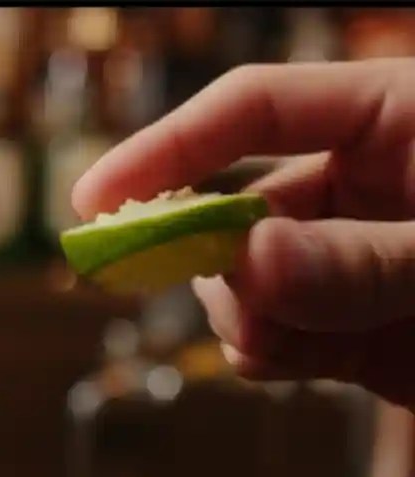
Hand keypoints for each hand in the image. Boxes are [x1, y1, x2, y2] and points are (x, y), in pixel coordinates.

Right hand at [73, 59, 414, 407]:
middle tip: (190, 291)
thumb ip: (361, 259)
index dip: (170, 146)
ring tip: (298, 343)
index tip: (95, 199)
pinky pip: (273, 336)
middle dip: (208, 254)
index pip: (254, 110)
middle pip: (234, 204)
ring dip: (247, 316)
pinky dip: (270, 354)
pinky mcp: (351, 328)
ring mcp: (349, 259)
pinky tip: (312, 363)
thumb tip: (247, 260)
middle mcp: (361, 184)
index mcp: (395, 119)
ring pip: (244, 280)